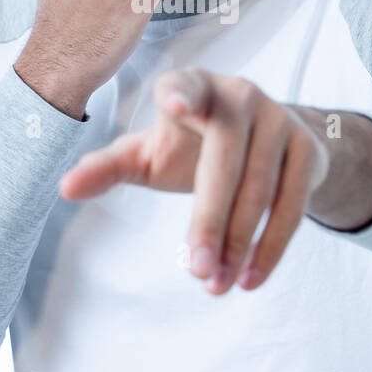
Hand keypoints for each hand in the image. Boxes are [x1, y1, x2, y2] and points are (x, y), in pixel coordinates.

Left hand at [58, 67, 329, 293]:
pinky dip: (272, 246)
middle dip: (210, 221)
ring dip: (240, 243)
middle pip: (224, 162)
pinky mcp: (308, 147)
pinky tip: (250, 278)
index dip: (179, 93)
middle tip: (195, 272)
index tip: (173, 104)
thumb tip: (63, 189)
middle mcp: (239, 94)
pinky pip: (293, 203)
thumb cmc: (192, 147)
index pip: (183, 86)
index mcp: (192, 87)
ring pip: (261, 188)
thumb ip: (108, 168)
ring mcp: (279, 118)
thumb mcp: (149, 154)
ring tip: (216, 286)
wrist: (268, 144)